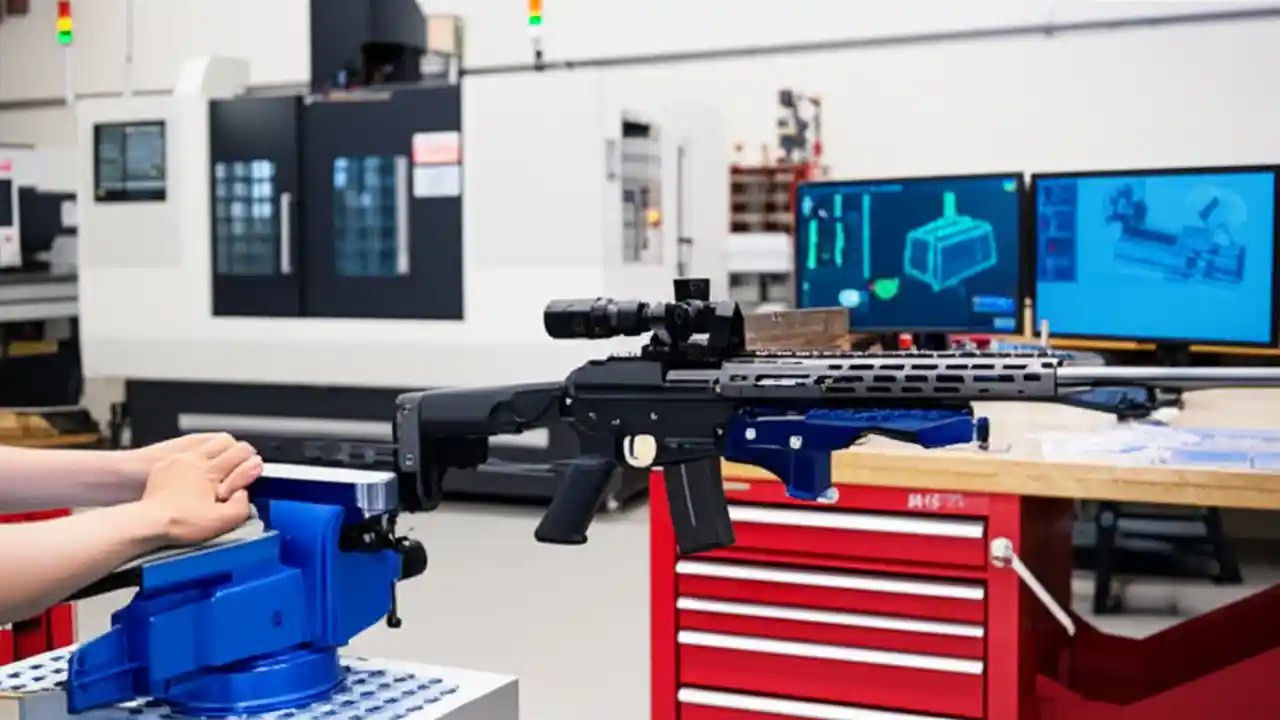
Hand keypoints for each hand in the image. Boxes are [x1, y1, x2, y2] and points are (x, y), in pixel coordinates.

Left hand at [137, 440, 261, 544]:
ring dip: (216, 455)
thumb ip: (242, 505)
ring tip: (217, 474)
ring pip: (205, 444)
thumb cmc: (180, 524)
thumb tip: (245, 493)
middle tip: (237, 471)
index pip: (242, 451)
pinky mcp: (162, 467)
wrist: (146, 525)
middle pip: (225, 441)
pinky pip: (186, 454)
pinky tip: (195, 478)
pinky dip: (195, 461)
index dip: (252, 462)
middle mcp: (194, 459)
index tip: (251, 476)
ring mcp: (177, 460)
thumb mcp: (221, 521)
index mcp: (210, 469)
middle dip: (236, 453)